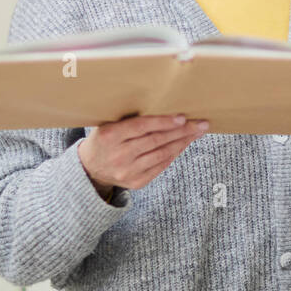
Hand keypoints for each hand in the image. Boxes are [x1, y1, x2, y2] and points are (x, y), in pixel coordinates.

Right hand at [78, 113, 209, 198]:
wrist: (90, 168)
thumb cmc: (105, 139)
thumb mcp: (109, 124)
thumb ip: (130, 119)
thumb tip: (165, 107)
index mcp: (109, 136)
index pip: (141, 127)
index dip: (163, 122)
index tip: (182, 117)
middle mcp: (118, 155)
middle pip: (156, 141)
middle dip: (181, 131)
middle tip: (200, 124)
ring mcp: (127, 171)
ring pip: (161, 154)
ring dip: (182, 143)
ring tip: (197, 133)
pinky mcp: (136, 183)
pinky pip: (160, 166)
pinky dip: (174, 154)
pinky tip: (184, 144)